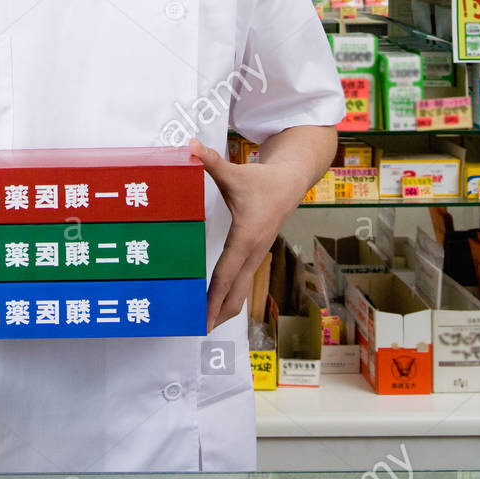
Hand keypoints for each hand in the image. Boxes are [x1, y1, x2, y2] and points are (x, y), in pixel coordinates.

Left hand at [189, 137, 303, 332]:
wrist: (289, 182)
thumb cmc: (261, 180)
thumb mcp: (235, 172)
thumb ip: (211, 161)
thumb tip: (190, 147)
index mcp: (246, 237)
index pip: (226, 274)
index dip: (213, 297)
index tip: (203, 316)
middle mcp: (252, 252)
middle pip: (236, 292)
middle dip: (218, 313)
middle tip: (198, 331)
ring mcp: (256, 256)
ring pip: (241, 291)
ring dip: (224, 308)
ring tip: (204, 325)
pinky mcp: (255, 254)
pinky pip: (242, 282)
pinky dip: (230, 296)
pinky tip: (216, 304)